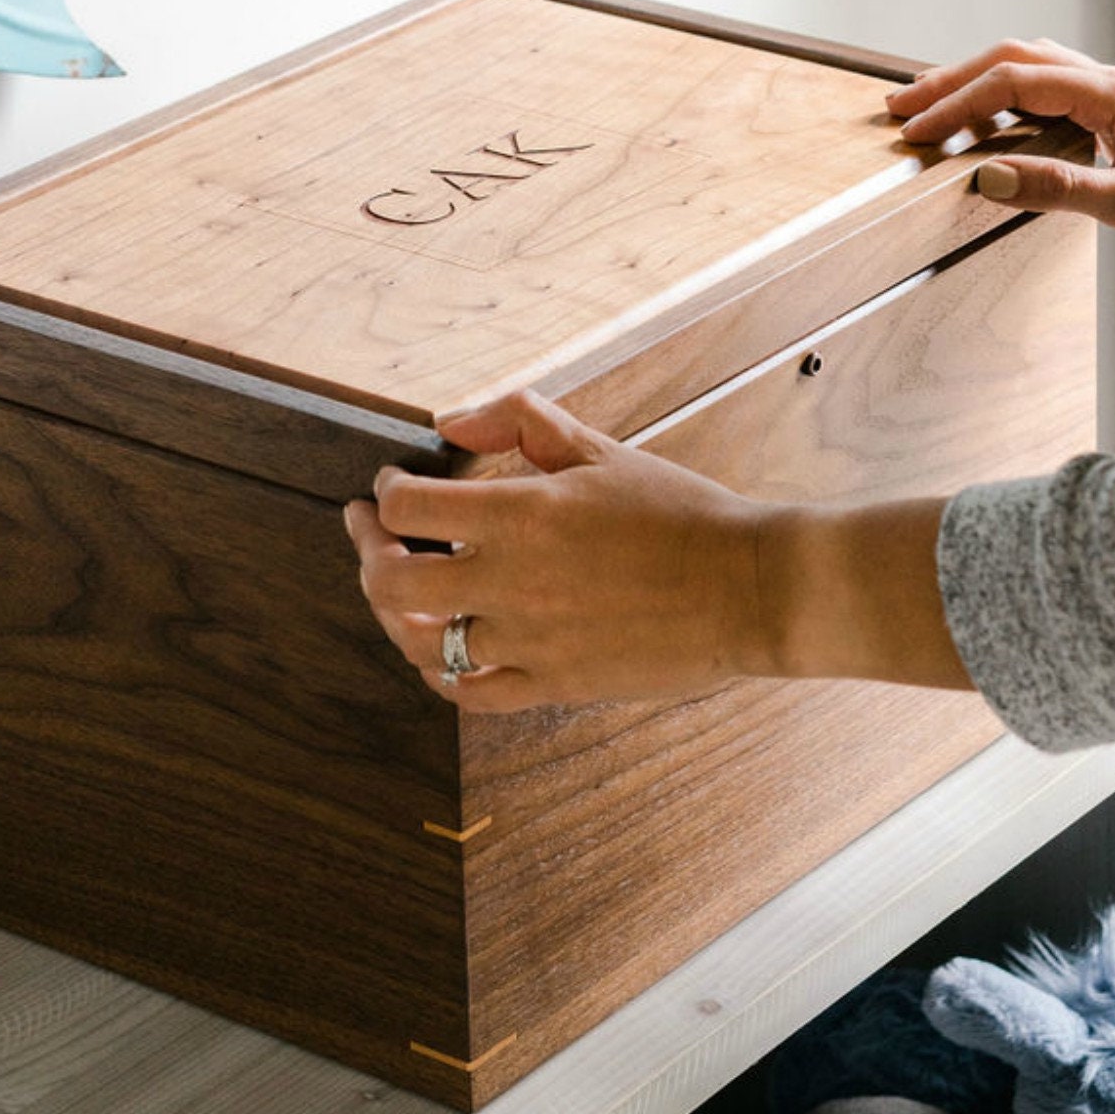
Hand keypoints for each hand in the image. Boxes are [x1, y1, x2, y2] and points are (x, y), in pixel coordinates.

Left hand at [342, 387, 771, 712]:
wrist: (748, 587)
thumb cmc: (680, 512)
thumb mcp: (600, 448)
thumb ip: (520, 420)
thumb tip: (450, 419)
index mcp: (523, 515)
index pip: (408, 508)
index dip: (384, 494)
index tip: (388, 487)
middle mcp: (513, 584)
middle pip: (393, 581)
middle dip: (366, 551)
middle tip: (365, 532)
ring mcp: (530, 643)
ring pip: (421, 642)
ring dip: (394, 613)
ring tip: (392, 588)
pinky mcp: (554, 685)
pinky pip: (470, 694)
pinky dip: (440, 673)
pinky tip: (436, 651)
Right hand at [885, 37, 1114, 230]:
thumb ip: (1060, 188)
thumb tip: (987, 179)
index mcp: (1113, 93)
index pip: (1015, 82)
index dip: (959, 103)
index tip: (917, 130)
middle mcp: (1111, 81)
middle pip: (1016, 58)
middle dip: (954, 79)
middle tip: (903, 104)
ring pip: (1032, 64)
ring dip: (978, 77)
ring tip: (934, 98)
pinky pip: (1051, 83)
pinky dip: (1008, 90)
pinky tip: (991, 110)